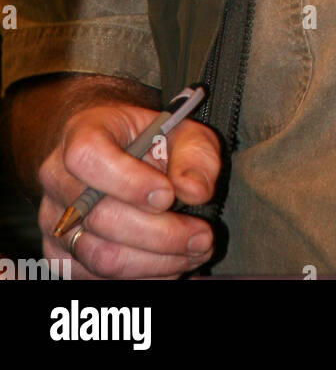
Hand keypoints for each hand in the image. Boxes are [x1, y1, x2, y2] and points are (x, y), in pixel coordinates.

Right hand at [38, 101, 221, 278]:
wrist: (118, 154)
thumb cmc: (151, 141)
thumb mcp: (182, 132)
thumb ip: (194, 156)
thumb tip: (195, 191)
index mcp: (83, 132)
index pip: (88, 157)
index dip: (128, 181)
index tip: (168, 195)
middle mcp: (59, 178)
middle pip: (101, 218)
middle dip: (161, 234)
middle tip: (203, 237)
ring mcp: (56, 221)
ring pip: (102, 256)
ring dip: (157, 261)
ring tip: (195, 252)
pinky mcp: (62, 256)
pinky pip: (100, 279)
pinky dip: (144, 276)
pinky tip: (173, 263)